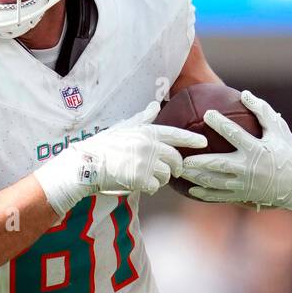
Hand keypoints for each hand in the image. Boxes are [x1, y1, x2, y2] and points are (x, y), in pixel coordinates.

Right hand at [35, 101, 206, 216]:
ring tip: (146, 176)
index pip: (175, 135)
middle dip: (176, 167)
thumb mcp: (124, 127)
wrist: (87, 165)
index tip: (204, 143)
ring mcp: (146, 162)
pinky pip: (154, 186)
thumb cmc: (103, 146)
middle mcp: (149, 146)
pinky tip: (137, 183)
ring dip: (159, 179)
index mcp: (146, 132)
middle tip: (172, 172)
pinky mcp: (141, 178)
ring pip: (166, 175)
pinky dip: (148, 187)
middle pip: (175, 159)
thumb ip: (142, 119)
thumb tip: (154, 105)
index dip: (191, 140)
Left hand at [174, 90, 291, 212]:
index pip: (235, 134)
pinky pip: (221, 196)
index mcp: (258, 150)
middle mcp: (249, 169)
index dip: (221, 124)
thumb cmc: (289, 153)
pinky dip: (206, 194)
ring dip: (196, 177)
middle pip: (218, 164)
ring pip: (216, 182)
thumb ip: (262, 111)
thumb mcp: (279, 130)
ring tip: (180, 170)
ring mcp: (245, 184)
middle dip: (199, 160)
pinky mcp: (243, 195)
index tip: (207, 114)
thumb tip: (244, 93)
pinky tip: (192, 189)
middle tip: (182, 154)